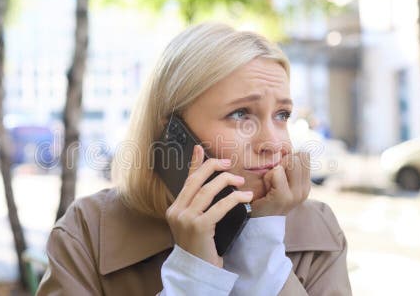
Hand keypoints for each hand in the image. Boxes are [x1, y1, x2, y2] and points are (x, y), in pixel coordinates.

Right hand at [165, 145, 253, 267]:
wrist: (198, 271)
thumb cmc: (201, 247)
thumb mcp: (198, 223)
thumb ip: (201, 204)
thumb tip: (212, 184)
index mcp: (174, 209)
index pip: (187, 181)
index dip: (195, 164)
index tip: (200, 149)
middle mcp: (176, 212)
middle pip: (196, 181)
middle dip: (213, 168)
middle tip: (229, 164)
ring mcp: (186, 219)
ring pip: (207, 191)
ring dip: (227, 182)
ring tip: (241, 182)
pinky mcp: (199, 227)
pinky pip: (219, 206)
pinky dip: (234, 199)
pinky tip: (245, 197)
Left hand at [251, 152, 310, 216]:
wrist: (257, 221)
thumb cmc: (265, 197)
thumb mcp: (281, 180)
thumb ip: (289, 166)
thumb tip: (295, 149)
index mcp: (306, 185)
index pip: (304, 156)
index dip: (289, 158)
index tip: (281, 173)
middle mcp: (304, 190)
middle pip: (297, 157)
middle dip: (282, 163)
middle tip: (274, 180)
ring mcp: (296, 195)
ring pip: (288, 163)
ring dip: (274, 171)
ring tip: (270, 185)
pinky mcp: (283, 197)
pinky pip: (276, 172)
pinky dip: (267, 178)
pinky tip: (266, 190)